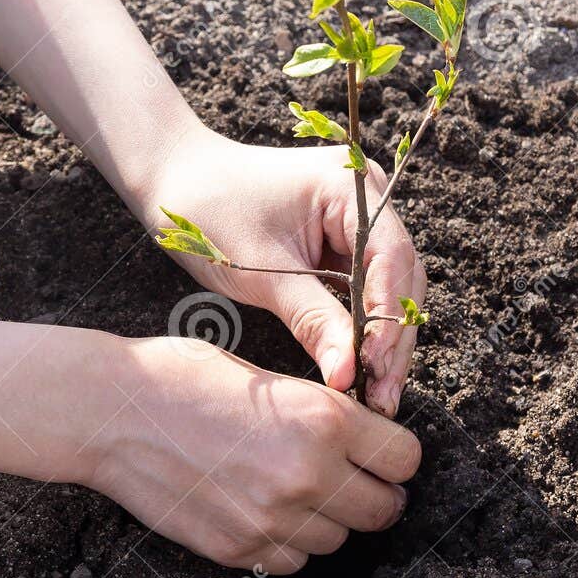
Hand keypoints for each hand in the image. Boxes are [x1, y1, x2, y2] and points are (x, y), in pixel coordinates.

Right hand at [82, 337, 421, 572]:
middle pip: (384, 510)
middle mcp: (307, 474)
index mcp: (323, 419)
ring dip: (329, 520)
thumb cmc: (185, 377)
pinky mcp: (238, 550)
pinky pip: (293, 562)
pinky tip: (265, 509)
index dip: (395, 456)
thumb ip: (323, 413)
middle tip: (354, 479)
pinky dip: (289, 543)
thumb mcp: (271, 377)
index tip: (381, 453)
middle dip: (376, 494)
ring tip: (297, 489)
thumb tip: (366, 441)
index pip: (405, 460)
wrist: (112, 412)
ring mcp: (272, 519)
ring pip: (338, 541)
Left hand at [141, 127, 426, 416]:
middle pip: (400, 275)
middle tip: (383, 396)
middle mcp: (365, 195)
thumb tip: (349, 375)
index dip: (389, 316)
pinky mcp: (342, 238)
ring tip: (376, 392)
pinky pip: (365, 286)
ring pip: (388, 286)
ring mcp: (357, 216)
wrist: (177, 181)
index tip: (375, 366)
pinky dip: (364, 325)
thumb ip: (313, 321)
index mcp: (349, 186)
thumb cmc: (212, 214)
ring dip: (384, 338)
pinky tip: (360, 365)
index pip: (392, 257)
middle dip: (393, 338)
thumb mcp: (262, 273)